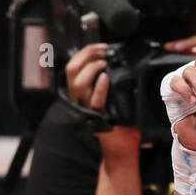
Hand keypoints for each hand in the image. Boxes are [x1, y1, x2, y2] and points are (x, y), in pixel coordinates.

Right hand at [65, 43, 139, 159]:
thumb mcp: (116, 95)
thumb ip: (113, 79)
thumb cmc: (122, 121)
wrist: (123, 147)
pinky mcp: (97, 118)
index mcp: (82, 91)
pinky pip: (94, 100)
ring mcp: (87, 107)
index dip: (85, 52)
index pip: (74, 65)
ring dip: (92, 68)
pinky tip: (107, 78)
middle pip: (71, 69)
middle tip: (104, 51)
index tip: (102, 47)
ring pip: (78, 83)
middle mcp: (80, 98)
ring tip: (105, 64)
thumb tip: (121, 60)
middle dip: (87, 54)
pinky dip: (100, 87)